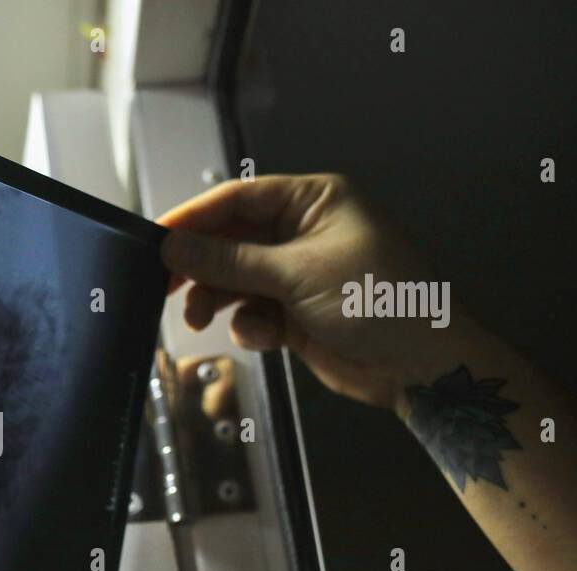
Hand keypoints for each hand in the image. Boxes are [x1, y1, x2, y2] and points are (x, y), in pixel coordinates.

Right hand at [159, 173, 440, 411]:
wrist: (420, 365)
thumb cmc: (380, 301)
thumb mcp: (296, 274)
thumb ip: (229, 261)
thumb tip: (173, 247)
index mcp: (313, 201)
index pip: (237, 198)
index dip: (193, 218)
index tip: (155, 238)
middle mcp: (303, 232)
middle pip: (230, 240)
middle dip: (200, 266)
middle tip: (161, 286)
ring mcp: (298, 274)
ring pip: (235, 280)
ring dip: (217, 300)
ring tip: (201, 320)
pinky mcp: (296, 313)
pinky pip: (252, 312)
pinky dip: (249, 325)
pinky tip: (262, 336)